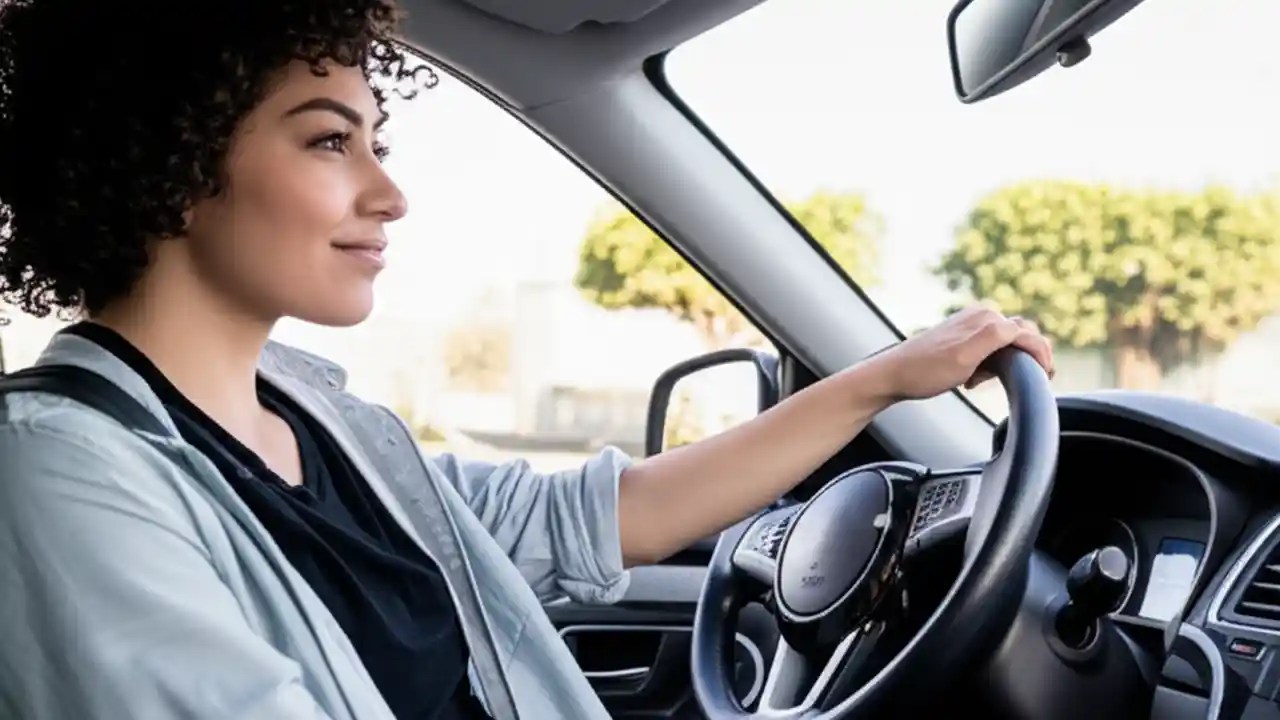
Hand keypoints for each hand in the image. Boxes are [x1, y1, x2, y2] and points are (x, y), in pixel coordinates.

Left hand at [865, 303, 1054, 400]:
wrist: (894, 375)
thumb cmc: (926, 371)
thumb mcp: (966, 357)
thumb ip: (996, 338)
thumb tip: (1022, 328)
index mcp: (987, 318)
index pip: (1029, 334)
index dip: (1042, 356)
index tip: (1046, 377)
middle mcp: (982, 315)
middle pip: (1022, 336)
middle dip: (1024, 360)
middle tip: (1022, 381)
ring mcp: (972, 324)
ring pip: (1008, 344)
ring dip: (1005, 364)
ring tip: (983, 381)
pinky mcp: (964, 336)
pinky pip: (992, 349)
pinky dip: (990, 365)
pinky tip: (973, 379)